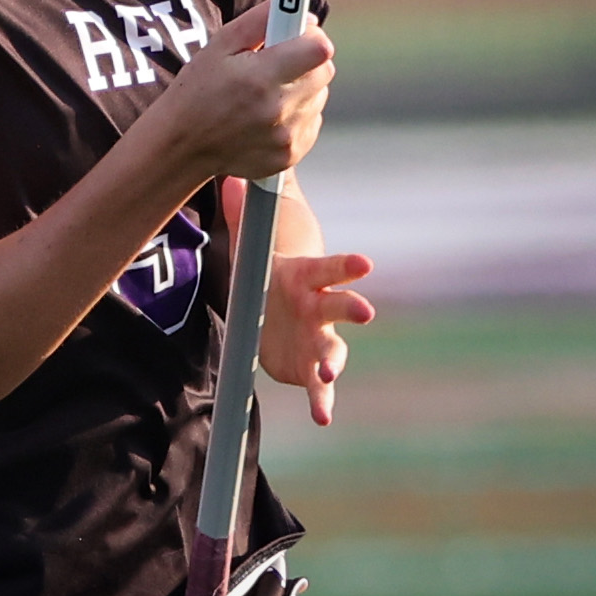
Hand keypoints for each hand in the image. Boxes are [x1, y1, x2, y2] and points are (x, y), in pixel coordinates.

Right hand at [139, 0, 333, 182]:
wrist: (182, 146)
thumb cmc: (197, 92)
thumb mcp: (218, 47)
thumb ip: (259, 22)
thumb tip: (299, 13)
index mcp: (260, 77)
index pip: (319, 49)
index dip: (310, 36)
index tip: (296, 36)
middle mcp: (278, 109)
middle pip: (325, 72)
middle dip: (306, 61)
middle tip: (279, 63)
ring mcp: (286, 136)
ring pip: (318, 98)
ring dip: (301, 89)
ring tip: (266, 93)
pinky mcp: (290, 155)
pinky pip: (311, 123)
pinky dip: (295, 115)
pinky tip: (267, 116)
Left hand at [226, 178, 375, 424]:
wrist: (274, 306)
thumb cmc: (266, 270)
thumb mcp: (252, 241)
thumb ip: (243, 212)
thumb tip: (230, 178)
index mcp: (307, 276)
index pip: (329, 268)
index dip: (346, 266)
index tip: (365, 263)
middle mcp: (320, 308)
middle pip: (339, 306)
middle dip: (351, 308)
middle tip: (365, 311)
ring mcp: (318, 339)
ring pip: (332, 350)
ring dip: (332, 362)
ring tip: (328, 375)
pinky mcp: (310, 367)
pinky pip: (319, 387)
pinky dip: (322, 401)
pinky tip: (323, 417)